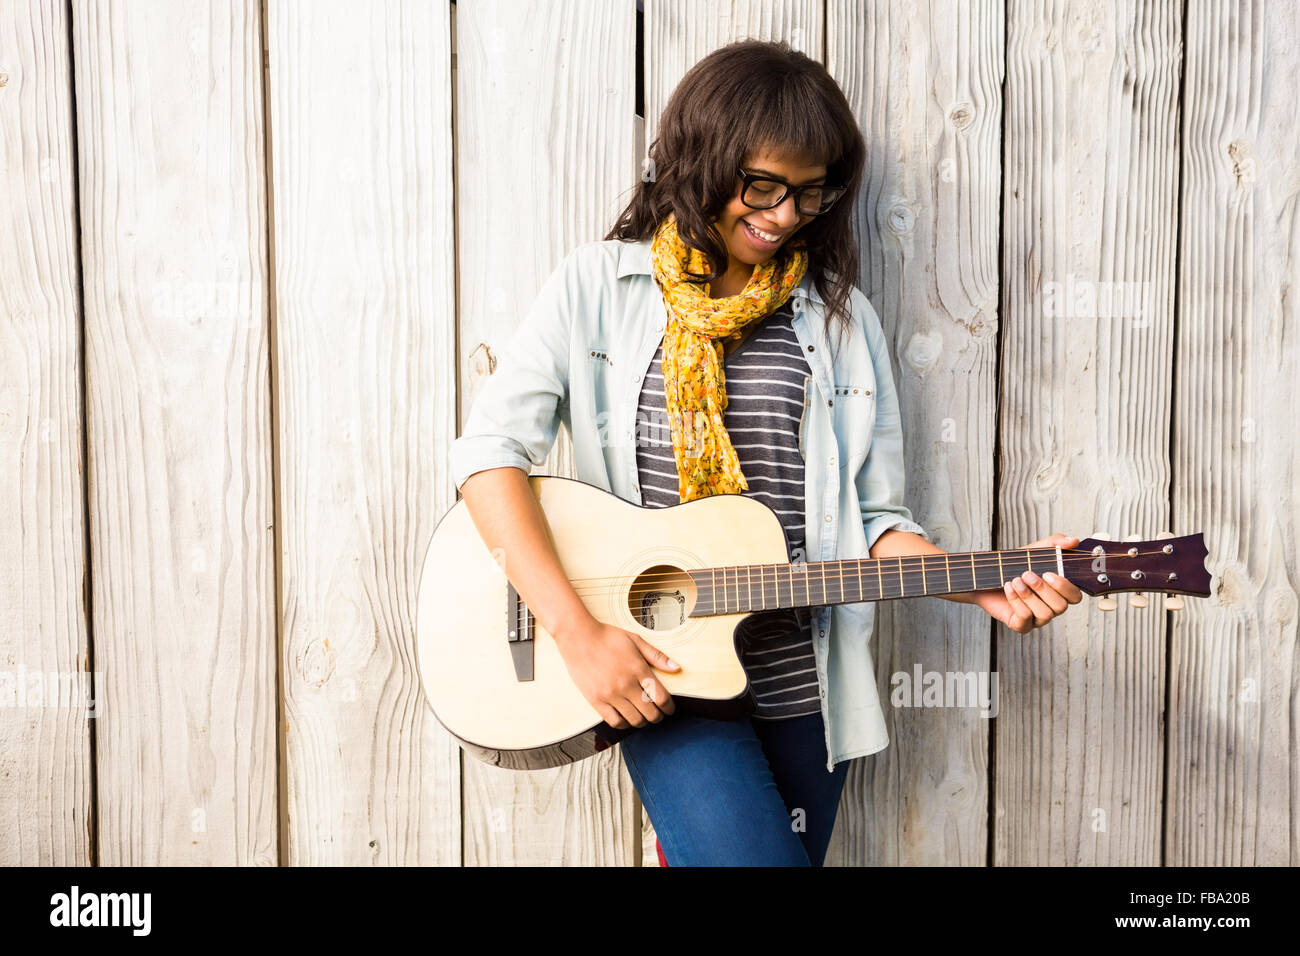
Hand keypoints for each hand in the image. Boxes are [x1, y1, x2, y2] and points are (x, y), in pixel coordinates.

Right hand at [552, 616, 678, 728]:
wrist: (578, 636)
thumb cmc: (607, 636)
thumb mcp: (636, 640)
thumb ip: (657, 656)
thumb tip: (676, 668)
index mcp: (638, 669)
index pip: (662, 698)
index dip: (669, 708)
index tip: (669, 709)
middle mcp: (626, 684)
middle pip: (650, 713)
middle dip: (658, 716)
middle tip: (657, 714)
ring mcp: (610, 694)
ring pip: (634, 720)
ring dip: (642, 721)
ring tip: (642, 716)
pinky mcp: (596, 700)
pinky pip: (614, 721)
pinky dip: (623, 724)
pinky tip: (625, 717)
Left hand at [975, 533, 1083, 632]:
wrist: (985, 576)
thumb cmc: (1013, 566)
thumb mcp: (1034, 551)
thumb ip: (1054, 543)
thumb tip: (1074, 541)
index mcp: (1058, 592)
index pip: (1075, 596)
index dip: (1065, 587)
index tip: (1048, 573)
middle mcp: (1051, 607)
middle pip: (1061, 607)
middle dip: (1043, 589)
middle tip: (1026, 574)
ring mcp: (1037, 618)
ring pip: (1045, 614)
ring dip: (1028, 595)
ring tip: (1015, 580)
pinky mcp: (1021, 625)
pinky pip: (1026, 619)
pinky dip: (1016, 601)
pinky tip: (1008, 588)